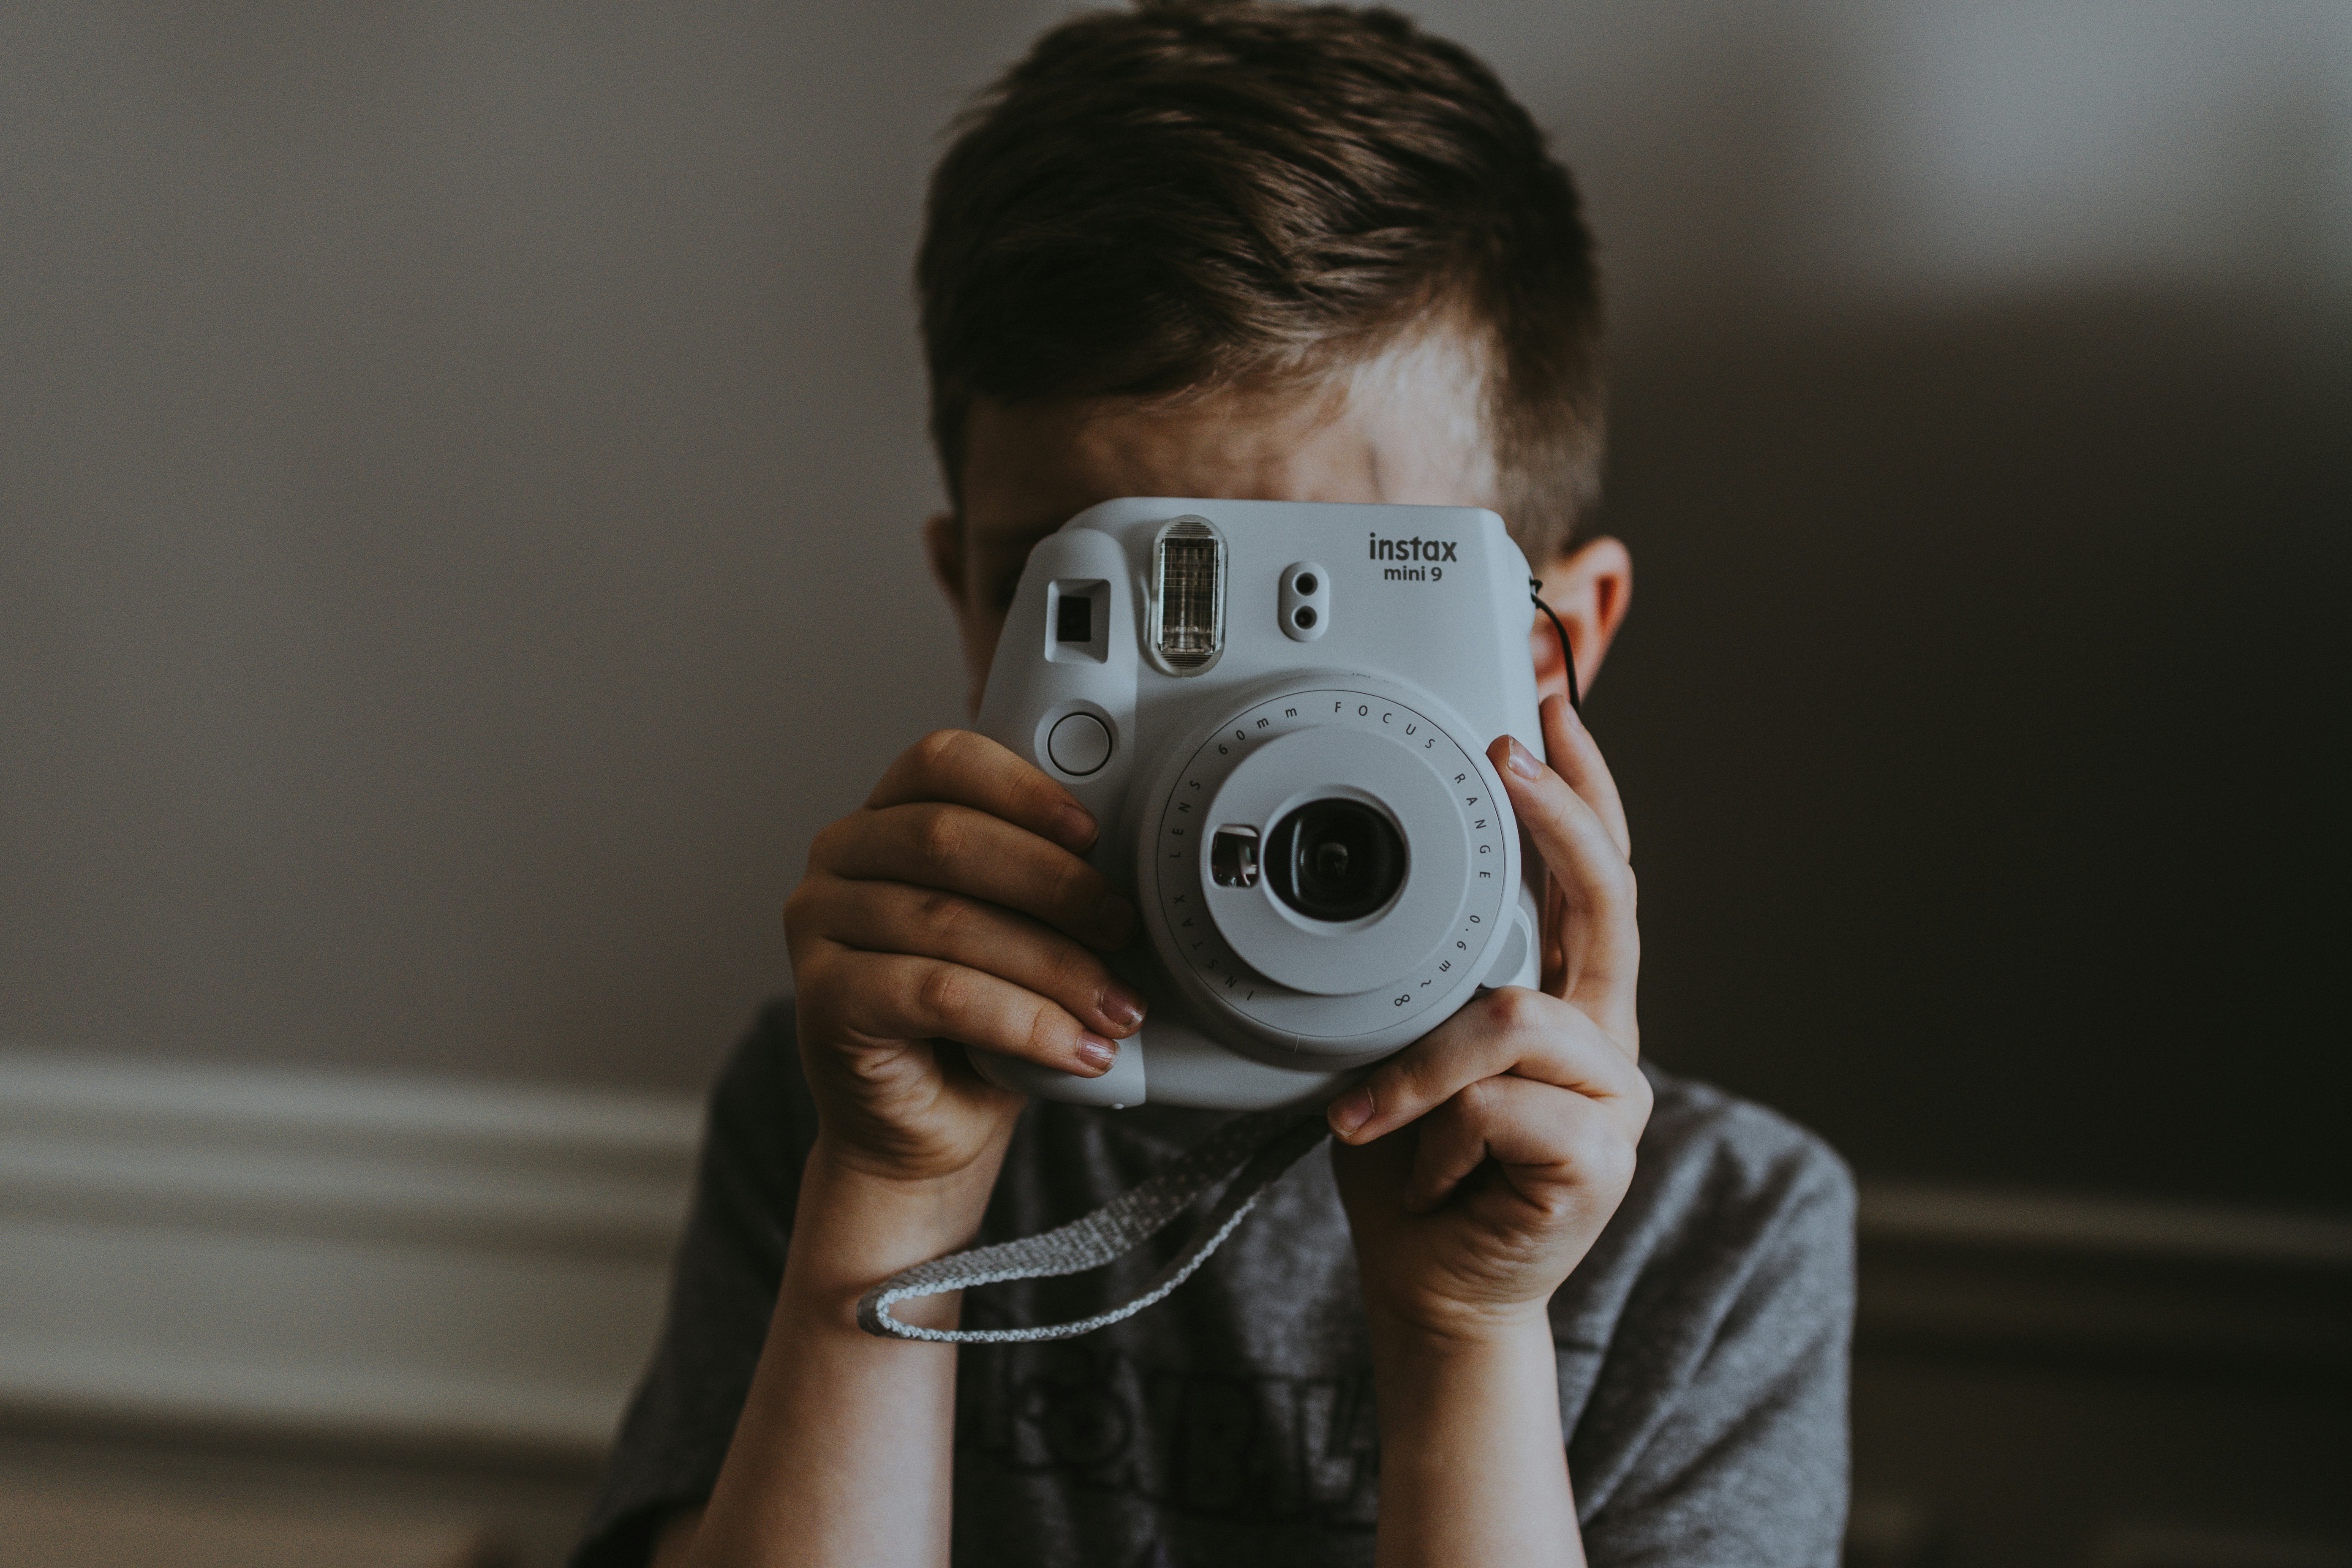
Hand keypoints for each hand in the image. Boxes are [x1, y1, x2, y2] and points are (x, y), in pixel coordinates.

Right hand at [783, 730, 1147, 1184]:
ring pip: (951, 922)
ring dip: (1055, 966)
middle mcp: (838, 858)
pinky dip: (1023, 1020)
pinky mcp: (822, 998)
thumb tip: (1129, 864)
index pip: (944, 761)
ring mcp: (817, 927)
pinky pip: (937, 992)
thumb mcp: (1016, 929)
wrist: (926, 1129)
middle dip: (1056, 884)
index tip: (1094, 832)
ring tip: (1116, 1006)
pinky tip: (1074, 1047)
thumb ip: (1042, 880)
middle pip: (949, 839)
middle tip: (1124, 928)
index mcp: (884, 817)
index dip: (1023, 788)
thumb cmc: (977, 1021)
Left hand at [1328, 693, 1648, 1341]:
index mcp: (1570, 998)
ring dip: (1419, 1068)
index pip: (1598, 875)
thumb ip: (1431, 978)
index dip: (1584, 790)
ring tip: (1372, 1119)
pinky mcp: (1597, 1159)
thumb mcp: (1410, 1045)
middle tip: (1506, 760)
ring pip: (1511, 1017)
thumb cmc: (1415, 1163)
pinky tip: (1428, 1174)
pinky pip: (1495, 1105)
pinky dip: (1433, 1135)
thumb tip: (1398, 893)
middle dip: (1555, 816)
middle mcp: (1605, 1035)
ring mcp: (1611, 1098)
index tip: (1548, 714)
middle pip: (1607, 901)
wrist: (1433, 1283)